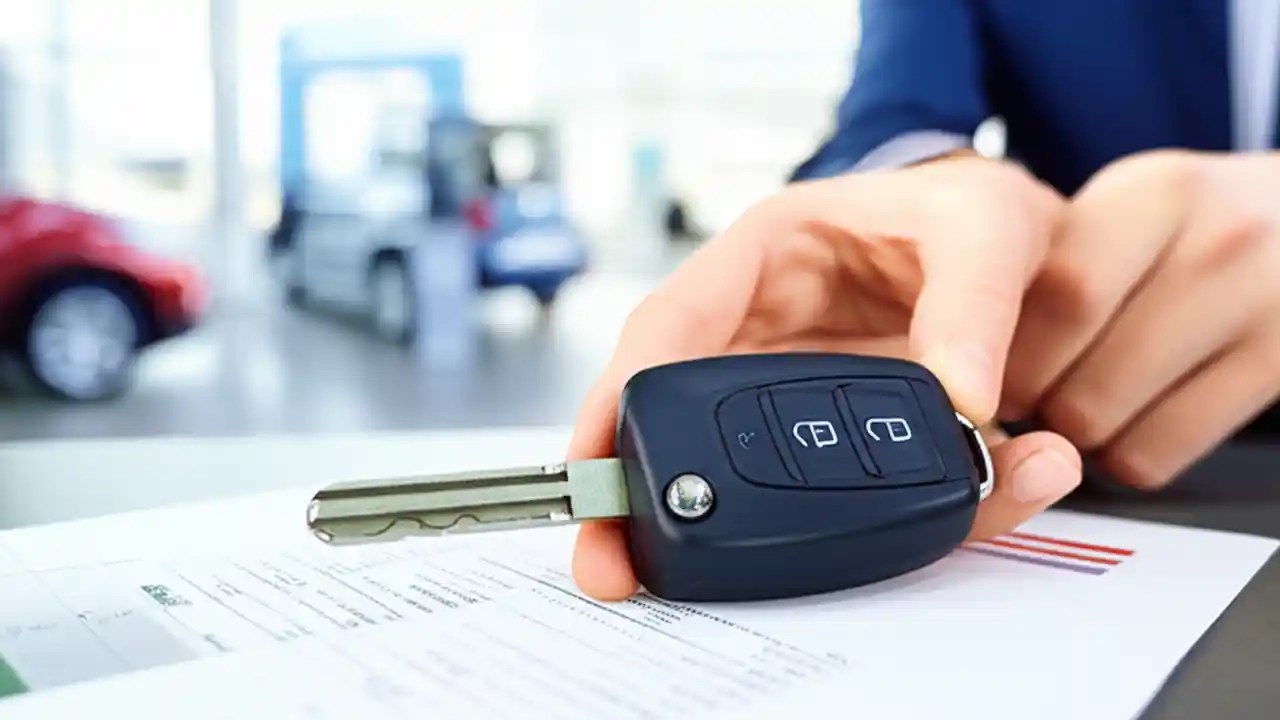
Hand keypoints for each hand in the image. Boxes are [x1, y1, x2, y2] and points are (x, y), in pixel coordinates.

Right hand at [566, 157, 1083, 599]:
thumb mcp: (984, 224)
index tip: (601, 456)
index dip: (623, 392)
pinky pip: (867, 501)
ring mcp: (811, 399)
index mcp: (768, 259)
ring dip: (763, 534)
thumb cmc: (974, 213)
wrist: (1037, 257)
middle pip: (685, 418)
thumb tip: (963, 396)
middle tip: (620, 559)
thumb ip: (976, 302)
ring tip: (761, 567)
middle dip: (646, 492)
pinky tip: (978, 502)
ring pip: (764, 479)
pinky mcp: (863, 448)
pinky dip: (911, 525)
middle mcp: (773, 335)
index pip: (672, 323)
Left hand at [1001, 150, 1279, 488]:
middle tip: (1021, 394)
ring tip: (1078, 403)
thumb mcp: (1139, 211)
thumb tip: (962, 343)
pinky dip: (1121, 458)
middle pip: (1064, 366)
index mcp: (1153, 194)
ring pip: (1098, 419)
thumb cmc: (1209, 231)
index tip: (976, 366)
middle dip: (1023, 396)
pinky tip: (1132, 423)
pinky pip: (1153, 454)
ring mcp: (1262, 308)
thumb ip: (1061, 258)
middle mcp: (1215, 242)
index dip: (996, 348)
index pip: (1050, 294)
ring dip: (1066, 432)